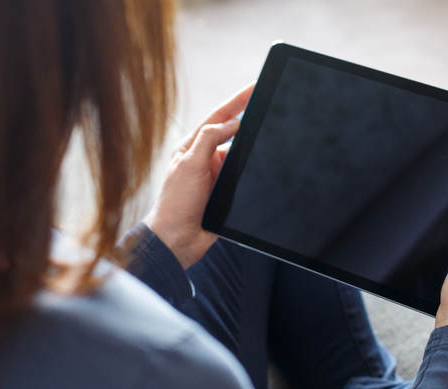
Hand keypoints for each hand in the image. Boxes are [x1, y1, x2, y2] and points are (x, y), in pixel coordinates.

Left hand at [143, 83, 253, 268]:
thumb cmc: (175, 203)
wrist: (177, 240)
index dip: (237, 101)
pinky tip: (264, 168)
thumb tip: (232, 123)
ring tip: (271, 138)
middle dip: (251, 121)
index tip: (255, 88)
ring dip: (253, 150)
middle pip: (233, 134)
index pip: (218, 118)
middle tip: (270, 105)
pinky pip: (245, 179)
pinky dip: (253, 173)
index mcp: (193, 147)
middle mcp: (206, 159)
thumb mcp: (189, 164)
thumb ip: (209, 140)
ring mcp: (217, 177)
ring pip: (242, 157)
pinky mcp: (227, 194)